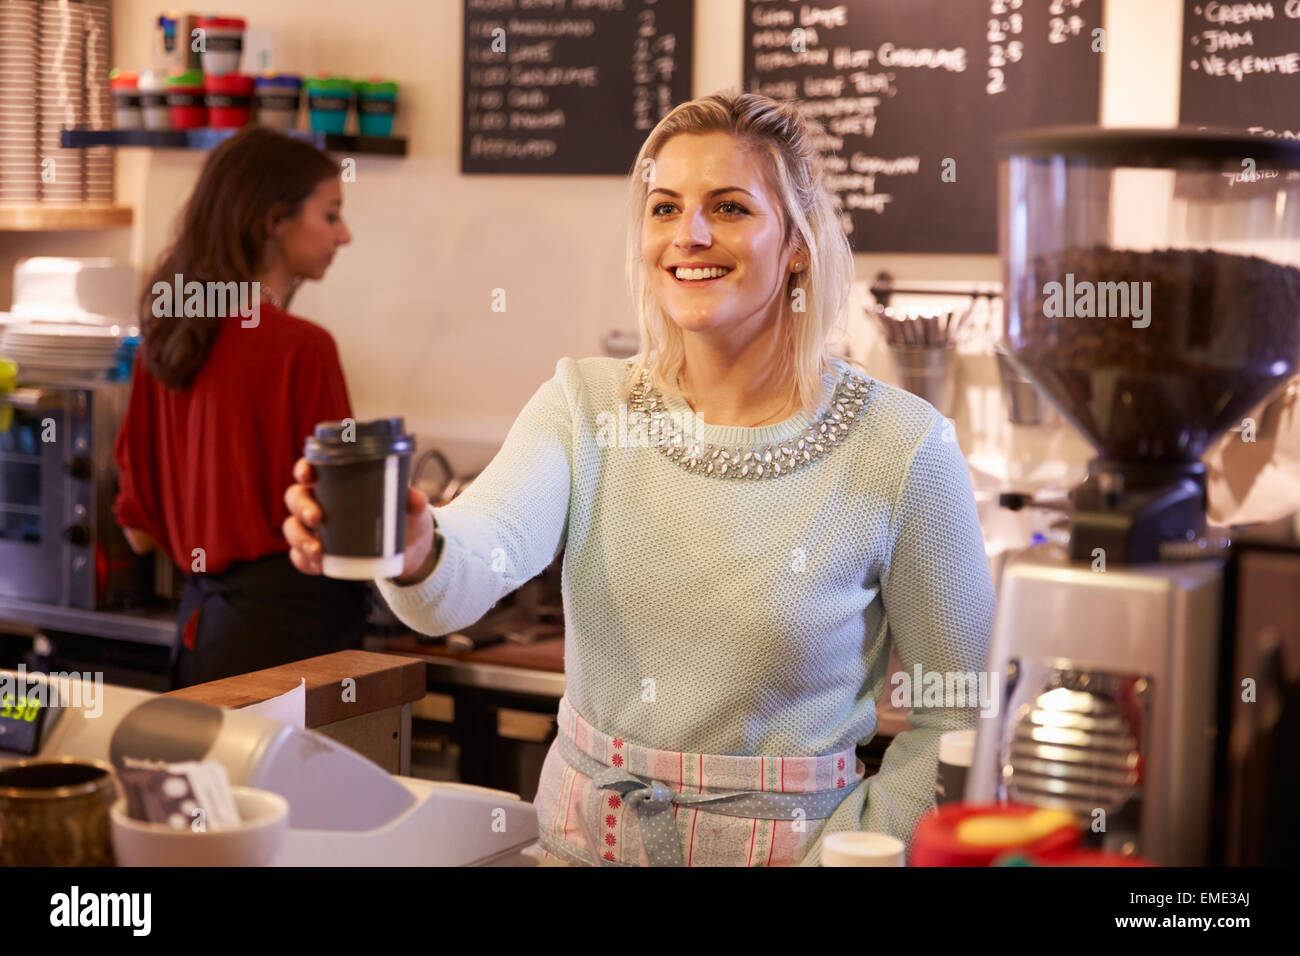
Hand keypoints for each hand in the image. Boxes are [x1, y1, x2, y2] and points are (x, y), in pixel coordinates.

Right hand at [282, 457, 434, 577]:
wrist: (408, 551)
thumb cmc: (403, 518)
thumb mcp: (411, 509)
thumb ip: (414, 501)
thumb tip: (416, 500)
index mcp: (336, 483)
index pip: (310, 470)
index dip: (303, 469)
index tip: (308, 474)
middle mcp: (320, 502)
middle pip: (295, 497)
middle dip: (301, 507)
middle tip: (317, 518)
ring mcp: (316, 529)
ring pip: (292, 528)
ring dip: (299, 538)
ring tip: (317, 550)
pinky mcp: (319, 554)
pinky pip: (300, 557)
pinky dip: (304, 561)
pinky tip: (316, 564)